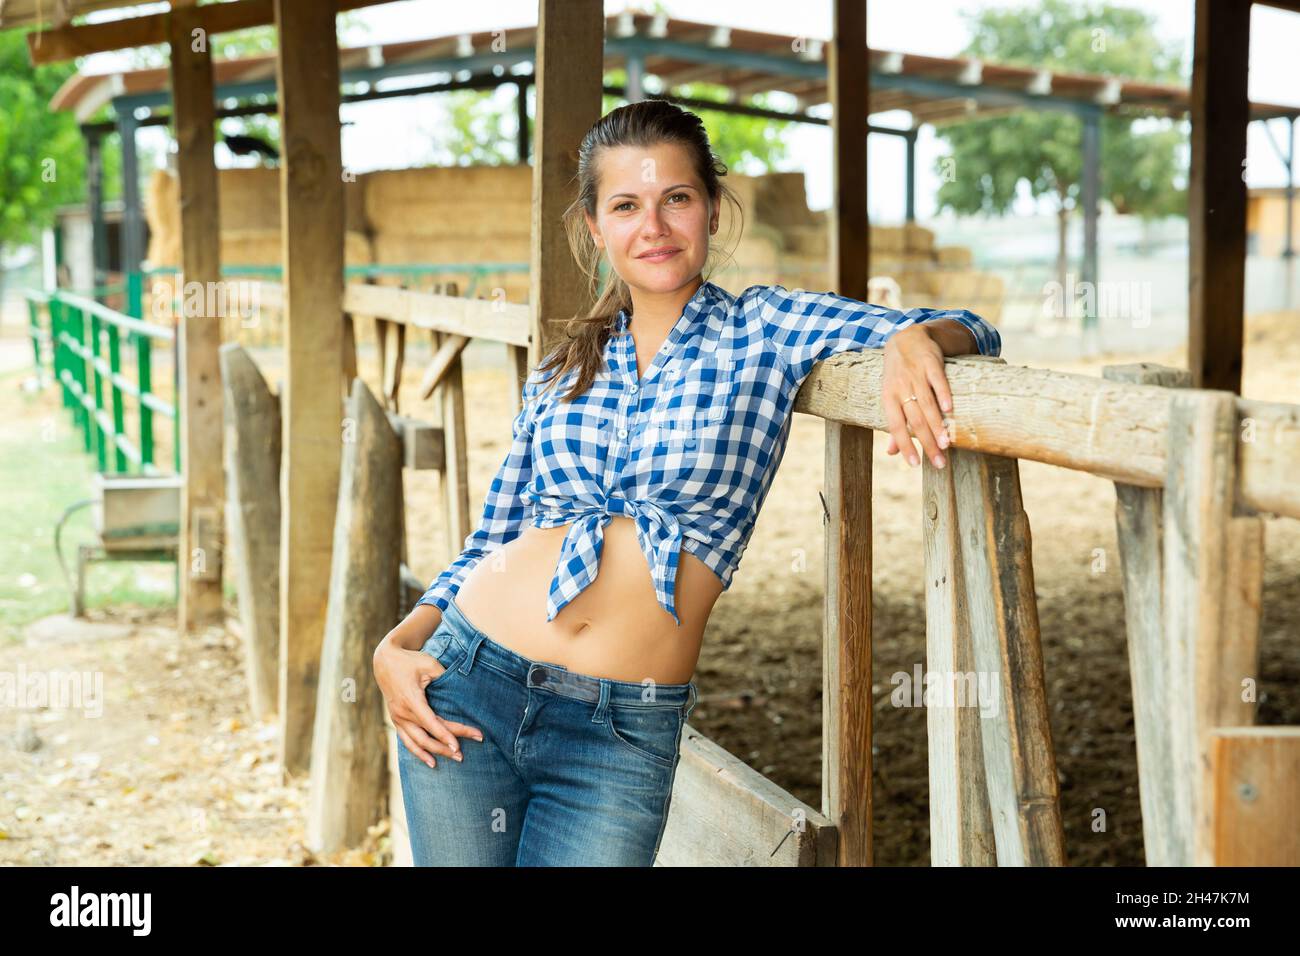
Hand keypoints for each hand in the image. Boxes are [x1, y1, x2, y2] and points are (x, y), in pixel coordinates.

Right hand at [373, 626, 482, 767]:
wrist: (385, 661)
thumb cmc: (410, 661)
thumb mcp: (429, 664)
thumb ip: (445, 678)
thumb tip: (462, 692)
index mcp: (411, 700)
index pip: (431, 723)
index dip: (445, 736)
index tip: (458, 746)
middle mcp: (402, 713)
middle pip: (427, 736)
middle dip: (446, 747)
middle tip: (464, 754)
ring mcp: (397, 718)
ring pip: (417, 743)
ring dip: (435, 753)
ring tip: (454, 759)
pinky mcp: (396, 720)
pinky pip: (407, 741)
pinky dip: (419, 752)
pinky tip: (431, 761)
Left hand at [881, 325, 953, 468]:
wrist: (907, 338)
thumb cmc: (899, 374)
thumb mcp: (891, 396)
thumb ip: (895, 424)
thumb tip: (891, 452)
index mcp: (889, 398)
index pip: (896, 426)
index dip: (904, 445)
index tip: (915, 464)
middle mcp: (901, 387)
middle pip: (914, 419)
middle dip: (927, 442)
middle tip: (939, 462)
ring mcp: (915, 374)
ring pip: (926, 404)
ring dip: (936, 425)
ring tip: (946, 444)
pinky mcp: (930, 363)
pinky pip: (937, 381)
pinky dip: (943, 394)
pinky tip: (950, 410)